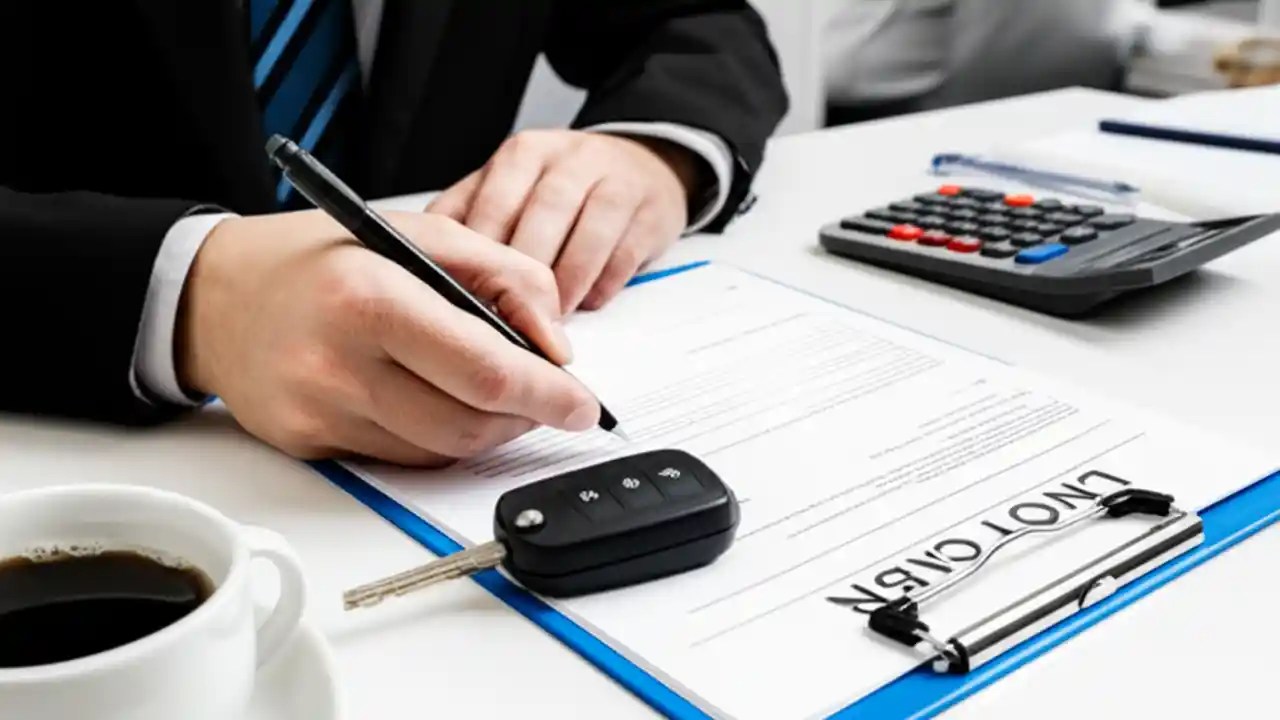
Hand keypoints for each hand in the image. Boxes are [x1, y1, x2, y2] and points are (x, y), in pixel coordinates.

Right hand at [176, 210, 599, 465]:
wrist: (209, 296)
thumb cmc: (315, 258)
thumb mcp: (416, 232)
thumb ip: (503, 275)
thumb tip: (555, 343)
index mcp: (369, 299)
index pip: (483, 370)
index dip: (546, 394)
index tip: (581, 403)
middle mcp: (338, 365)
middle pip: (468, 426)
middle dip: (525, 417)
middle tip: (549, 398)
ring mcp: (319, 414)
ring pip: (440, 452)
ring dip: (488, 431)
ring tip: (497, 395)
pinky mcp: (309, 445)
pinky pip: (402, 460)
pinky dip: (439, 438)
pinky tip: (440, 402)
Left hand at [426, 129, 701, 313]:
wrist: (645, 166)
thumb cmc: (565, 189)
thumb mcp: (513, 187)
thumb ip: (471, 215)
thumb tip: (420, 261)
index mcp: (522, 155)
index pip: (490, 206)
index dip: (475, 260)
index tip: (461, 301)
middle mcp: (567, 161)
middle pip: (536, 222)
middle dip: (518, 280)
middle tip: (502, 325)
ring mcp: (613, 183)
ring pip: (582, 239)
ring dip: (561, 288)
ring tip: (544, 326)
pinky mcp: (649, 212)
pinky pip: (621, 254)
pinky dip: (601, 286)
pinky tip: (586, 304)